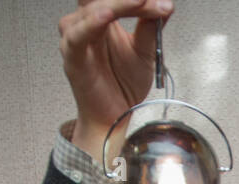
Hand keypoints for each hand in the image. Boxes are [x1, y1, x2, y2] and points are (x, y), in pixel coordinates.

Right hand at [57, 0, 174, 157]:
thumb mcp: (146, 51)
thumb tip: (166, 4)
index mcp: (102, 18)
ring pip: (92, 9)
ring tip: (142, 3)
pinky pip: (78, 34)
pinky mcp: (72, 56)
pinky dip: (92, 22)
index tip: (162, 3)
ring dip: (119, 4)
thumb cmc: (123, 85)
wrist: (114, 117)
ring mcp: (76, 38)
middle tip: (153, 2)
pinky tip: (108, 14)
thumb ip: (151, 26)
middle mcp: (86, 24)